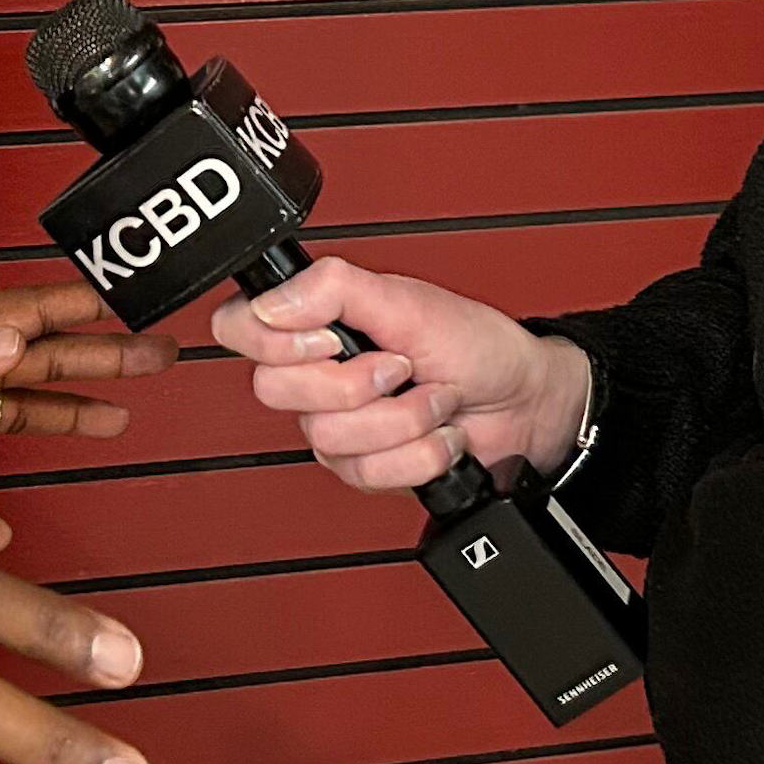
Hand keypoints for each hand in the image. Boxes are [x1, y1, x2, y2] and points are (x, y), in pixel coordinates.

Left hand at [0, 283, 173, 550]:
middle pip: (36, 362)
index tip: (137, 304)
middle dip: (96, 360)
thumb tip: (11, 339)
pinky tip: (2, 536)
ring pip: (6, 415)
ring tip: (113, 423)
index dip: (82, 310)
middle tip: (155, 359)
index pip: (27, 315)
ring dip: (58, 417)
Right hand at [210, 254, 592, 495]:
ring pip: (327, 439)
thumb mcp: (407, 300)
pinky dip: (417, 455)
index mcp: (316, 323)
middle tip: (400, 366)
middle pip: (276, 392)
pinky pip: (364, 474)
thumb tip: (272, 302)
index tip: (330, 338)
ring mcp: (338, 426)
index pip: (239, 327)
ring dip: (402, 421)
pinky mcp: (364, 468)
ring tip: (434, 399)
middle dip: (356, 384)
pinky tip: (438, 436)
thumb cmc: (475, 346)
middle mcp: (317, 375)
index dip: (273, 340)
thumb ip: (334, 289)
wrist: (524, 403)